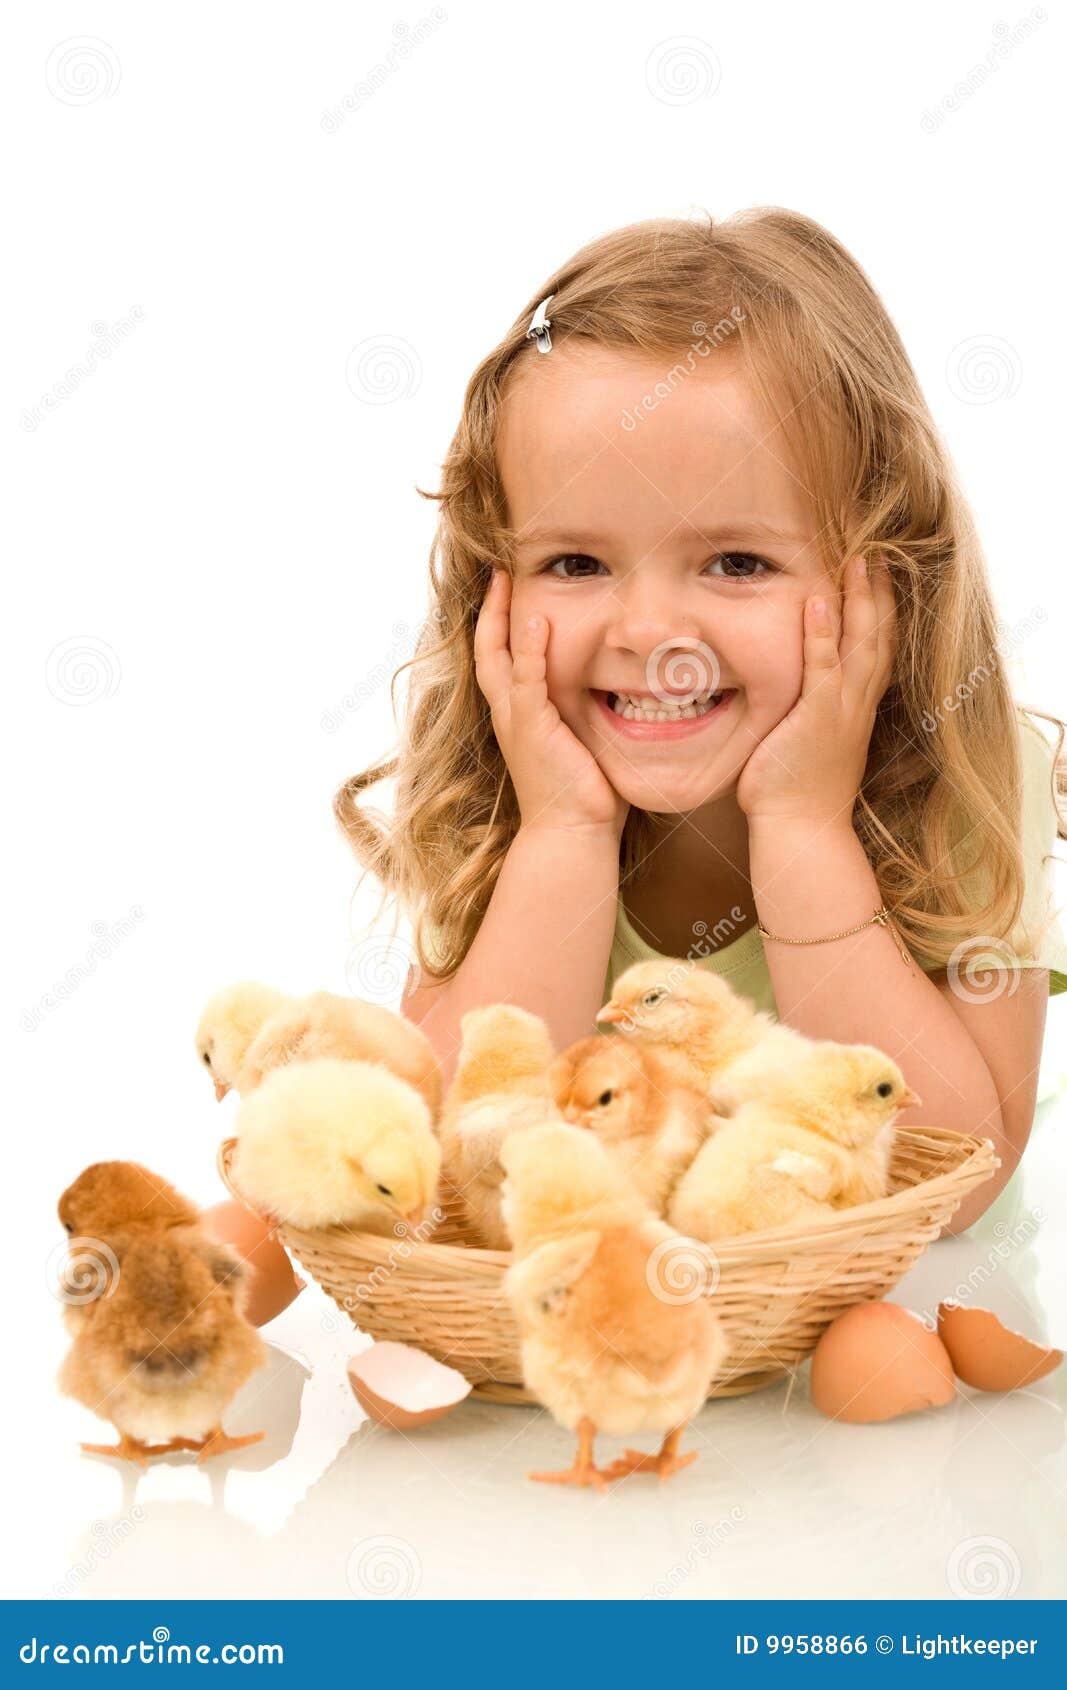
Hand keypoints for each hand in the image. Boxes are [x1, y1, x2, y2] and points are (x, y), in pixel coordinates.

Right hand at [474, 570, 629, 837]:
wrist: (573, 833)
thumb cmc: (585, 795)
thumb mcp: (583, 742)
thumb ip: (588, 712)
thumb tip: (619, 688)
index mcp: (519, 717)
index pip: (500, 660)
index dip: (500, 625)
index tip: (509, 592)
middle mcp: (509, 715)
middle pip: (486, 650)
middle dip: (491, 610)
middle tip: (498, 574)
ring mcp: (517, 720)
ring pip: (497, 658)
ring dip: (502, 617)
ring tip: (507, 582)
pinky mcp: (533, 727)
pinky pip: (528, 679)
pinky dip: (531, 649)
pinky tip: (541, 620)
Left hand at [736, 554, 897, 828]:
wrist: (801, 833)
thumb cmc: (796, 796)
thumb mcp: (807, 746)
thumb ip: (805, 715)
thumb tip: (788, 699)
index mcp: (855, 710)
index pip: (876, 650)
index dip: (880, 612)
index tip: (879, 577)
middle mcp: (856, 705)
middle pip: (879, 638)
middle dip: (880, 594)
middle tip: (878, 553)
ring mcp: (840, 711)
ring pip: (860, 644)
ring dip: (860, 600)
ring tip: (859, 560)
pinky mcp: (816, 719)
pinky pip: (822, 667)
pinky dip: (822, 633)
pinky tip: (819, 600)